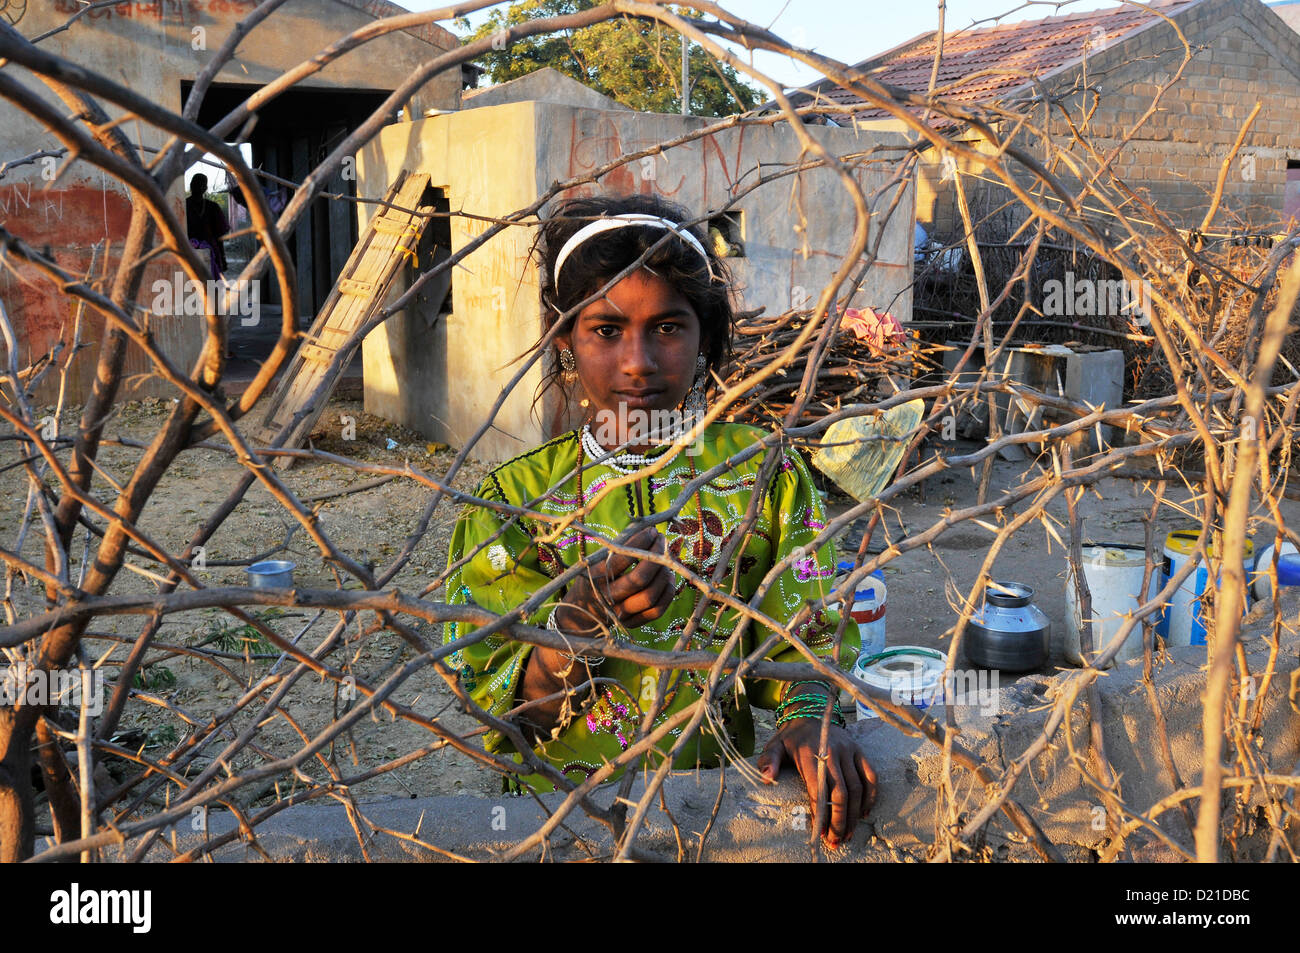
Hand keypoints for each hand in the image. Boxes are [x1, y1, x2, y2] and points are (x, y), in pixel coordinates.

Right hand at [554, 524, 674, 636]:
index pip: (622, 558)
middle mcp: (607, 597)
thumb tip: (649, 529)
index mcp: (595, 577)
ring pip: (650, 596)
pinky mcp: (631, 623)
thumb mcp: (597, 559)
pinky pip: (657, 610)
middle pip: (640, 579)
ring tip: (667, 561)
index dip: (641, 543)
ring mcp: (619, 613)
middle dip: (657, 557)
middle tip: (662, 543)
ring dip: (664, 575)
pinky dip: (667, 592)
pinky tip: (669, 578)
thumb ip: (619, 546)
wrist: (581, 611)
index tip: (652, 531)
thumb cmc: (594, 576)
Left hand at [758, 717, 876, 848]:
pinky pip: (871, 776)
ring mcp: (848, 750)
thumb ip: (768, 761)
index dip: (821, 812)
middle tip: (835, 840)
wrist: (810, 712)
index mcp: (810, 752)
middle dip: (839, 820)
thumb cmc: (791, 737)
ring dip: (854, 814)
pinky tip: (864, 813)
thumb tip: (767, 779)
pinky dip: (870, 796)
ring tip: (847, 834)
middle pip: (841, 792)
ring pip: (857, 788)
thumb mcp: (774, 745)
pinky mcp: (859, 750)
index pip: (818, 788)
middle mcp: (832, 751)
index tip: (819, 832)